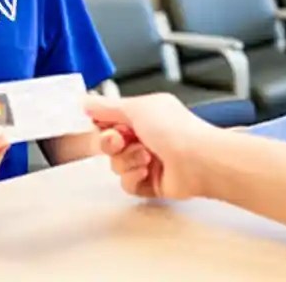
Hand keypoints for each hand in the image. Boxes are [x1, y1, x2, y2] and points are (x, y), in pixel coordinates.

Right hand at [84, 94, 224, 199]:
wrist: (199, 161)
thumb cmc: (177, 130)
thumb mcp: (137, 108)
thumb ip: (107, 107)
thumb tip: (87, 101)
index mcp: (144, 114)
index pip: (109, 120)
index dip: (100, 125)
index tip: (97, 125)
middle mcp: (146, 136)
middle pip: (108, 144)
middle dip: (110, 143)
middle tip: (120, 141)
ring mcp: (148, 160)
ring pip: (116, 165)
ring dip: (127, 160)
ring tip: (146, 156)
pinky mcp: (150, 182)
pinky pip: (126, 183)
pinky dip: (134, 177)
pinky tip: (148, 171)